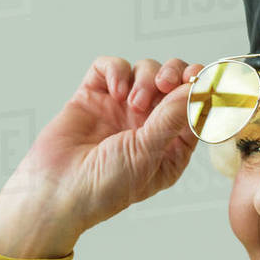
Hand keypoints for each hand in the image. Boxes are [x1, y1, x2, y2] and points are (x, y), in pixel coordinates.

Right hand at [0, 55, 205, 237]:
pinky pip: (110, 67)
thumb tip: (198, 89)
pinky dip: (116, 71)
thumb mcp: (148, 154)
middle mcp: (149, 124)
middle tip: (165, 84)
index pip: (196, 108)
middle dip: (174, 75)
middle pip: (174, 80)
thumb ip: (172, 117)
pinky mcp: (94, 96)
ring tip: (131, 103)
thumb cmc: (105, 187)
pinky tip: (116, 92)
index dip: (202, 89)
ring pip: (145, 70)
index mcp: (171, 145)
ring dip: (144, 78)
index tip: (202, 78)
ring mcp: (121, 108)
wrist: (57, 191)